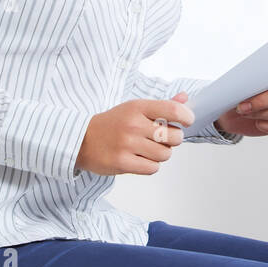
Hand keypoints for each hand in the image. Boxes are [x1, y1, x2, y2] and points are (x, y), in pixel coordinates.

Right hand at [76, 92, 193, 175]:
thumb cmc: (112, 124)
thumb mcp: (134, 108)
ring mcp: (127, 144)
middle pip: (174, 136)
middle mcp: (133, 124)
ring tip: (148, 149)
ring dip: (160, 154)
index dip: (187, 117)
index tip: (187, 121)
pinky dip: (150, 166)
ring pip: (165, 154)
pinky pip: (153, 168)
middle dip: (173, 139)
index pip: (174, 110)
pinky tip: (140, 159)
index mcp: (138, 107)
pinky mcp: (122, 163)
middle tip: (162, 139)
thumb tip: (184, 98)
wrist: (80, 140)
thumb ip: (162, 105)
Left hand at [213, 63, 267, 136]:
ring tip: (242, 110)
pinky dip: (264, 125)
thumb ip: (252, 72)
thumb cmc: (236, 84)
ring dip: (259, 112)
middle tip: (243, 104)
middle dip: (262, 101)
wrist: (229, 104)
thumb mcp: (241, 74)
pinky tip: (255, 121)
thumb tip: (250, 76)